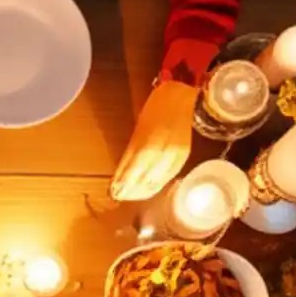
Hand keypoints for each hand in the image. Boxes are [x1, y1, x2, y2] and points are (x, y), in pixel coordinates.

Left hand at [109, 80, 197, 200]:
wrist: (185, 98)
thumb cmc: (158, 108)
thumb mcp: (140, 127)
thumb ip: (132, 149)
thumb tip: (123, 170)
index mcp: (148, 141)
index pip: (132, 168)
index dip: (122, 181)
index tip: (110, 191)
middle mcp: (162, 151)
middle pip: (143, 177)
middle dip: (129, 190)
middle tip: (116, 197)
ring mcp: (174, 155)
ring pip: (156, 180)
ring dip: (141, 191)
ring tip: (128, 197)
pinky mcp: (183, 157)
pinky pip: (168, 176)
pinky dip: (156, 185)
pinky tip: (147, 190)